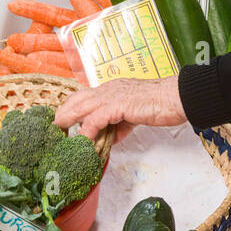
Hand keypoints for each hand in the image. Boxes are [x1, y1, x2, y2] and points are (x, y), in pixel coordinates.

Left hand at [53, 76, 186, 141]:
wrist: (177, 97)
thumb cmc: (162, 104)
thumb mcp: (136, 116)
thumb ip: (122, 125)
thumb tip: (113, 137)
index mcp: (113, 89)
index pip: (84, 96)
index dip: (71, 108)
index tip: (63, 123)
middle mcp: (109, 89)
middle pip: (76, 98)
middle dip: (62, 114)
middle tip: (53, 129)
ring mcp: (113, 95)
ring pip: (80, 106)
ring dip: (67, 120)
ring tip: (58, 134)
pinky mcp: (118, 104)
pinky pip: (95, 119)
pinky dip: (86, 131)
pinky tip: (83, 141)